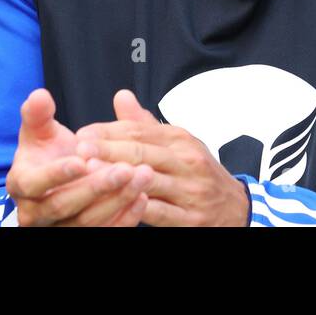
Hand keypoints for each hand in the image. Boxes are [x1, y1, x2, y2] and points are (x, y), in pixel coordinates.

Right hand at [6, 87, 152, 226]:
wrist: (60, 179)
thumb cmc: (50, 153)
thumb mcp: (41, 132)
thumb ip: (39, 115)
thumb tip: (39, 95)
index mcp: (22, 185)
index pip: (35, 184)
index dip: (56, 174)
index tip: (82, 161)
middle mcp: (36, 213)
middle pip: (64, 205)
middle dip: (97, 187)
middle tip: (125, 169)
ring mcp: (59, 227)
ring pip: (87, 221)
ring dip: (117, 200)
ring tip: (143, 176)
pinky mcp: (82, 235)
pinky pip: (104, 232)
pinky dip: (125, 217)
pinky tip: (143, 197)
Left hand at [74, 89, 250, 226]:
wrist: (236, 207)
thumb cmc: (199, 174)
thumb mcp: (179, 144)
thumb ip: (145, 125)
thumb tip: (121, 97)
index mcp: (180, 140)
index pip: (140, 131)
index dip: (109, 131)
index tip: (82, 133)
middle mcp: (187, 161)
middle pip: (142, 153)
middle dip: (108, 151)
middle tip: (79, 149)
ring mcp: (190, 190)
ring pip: (149, 181)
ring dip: (118, 178)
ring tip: (91, 175)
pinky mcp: (191, 218)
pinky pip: (160, 212)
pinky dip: (138, 207)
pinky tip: (118, 204)